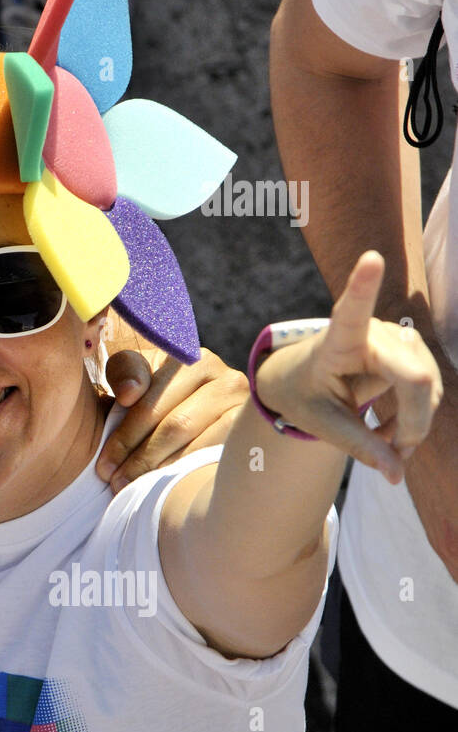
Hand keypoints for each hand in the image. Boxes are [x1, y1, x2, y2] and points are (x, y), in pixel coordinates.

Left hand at [98, 345, 249, 491]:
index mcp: (188, 357)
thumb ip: (125, 372)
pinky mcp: (257, 431)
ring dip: (163, 471)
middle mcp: (222, 374)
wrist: (210, 422)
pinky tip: (172, 489)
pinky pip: (219, 456)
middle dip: (140, 459)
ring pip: (197, 442)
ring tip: (136, 491)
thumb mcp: (139, 381)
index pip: (149, 401)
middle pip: (174, 424)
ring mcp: (245, 403)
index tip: (103, 467)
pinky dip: (191, 473)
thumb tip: (130, 393)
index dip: (124, 436)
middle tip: (116, 485)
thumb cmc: (159, 402)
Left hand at [256, 251, 442, 483]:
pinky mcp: (411, 349)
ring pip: (429, 387)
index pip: (351, 310)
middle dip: (413, 424)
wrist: (301, 379)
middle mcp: (372, 331)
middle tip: (393, 455)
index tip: (371, 256)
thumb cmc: (304, 396)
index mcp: (337, 340)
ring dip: (413, 424)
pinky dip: (415, 418)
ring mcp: (396, 337)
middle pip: (418, 379)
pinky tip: (392, 429)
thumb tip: (396, 474)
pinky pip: (429, 390)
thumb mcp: (320, 423)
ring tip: (382, 441)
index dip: (363, 284)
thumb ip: (357, 446)